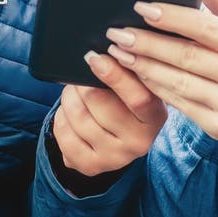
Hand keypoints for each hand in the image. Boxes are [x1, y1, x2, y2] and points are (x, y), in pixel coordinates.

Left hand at [53, 52, 166, 176]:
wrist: (124, 138)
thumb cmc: (129, 100)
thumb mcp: (140, 85)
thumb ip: (130, 69)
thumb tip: (105, 50)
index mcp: (155, 117)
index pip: (138, 97)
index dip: (114, 75)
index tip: (95, 57)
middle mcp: (139, 143)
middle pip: (97, 101)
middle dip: (82, 81)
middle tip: (82, 73)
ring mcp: (114, 158)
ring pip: (77, 116)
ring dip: (69, 96)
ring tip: (76, 91)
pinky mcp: (90, 166)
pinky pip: (63, 133)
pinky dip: (61, 116)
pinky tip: (71, 113)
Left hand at [106, 1, 217, 148]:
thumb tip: (169, 15)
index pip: (204, 28)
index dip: (171, 17)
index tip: (142, 8)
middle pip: (185, 55)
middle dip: (146, 42)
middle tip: (118, 32)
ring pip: (177, 81)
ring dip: (143, 65)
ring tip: (120, 52)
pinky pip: (180, 104)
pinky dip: (156, 88)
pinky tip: (139, 76)